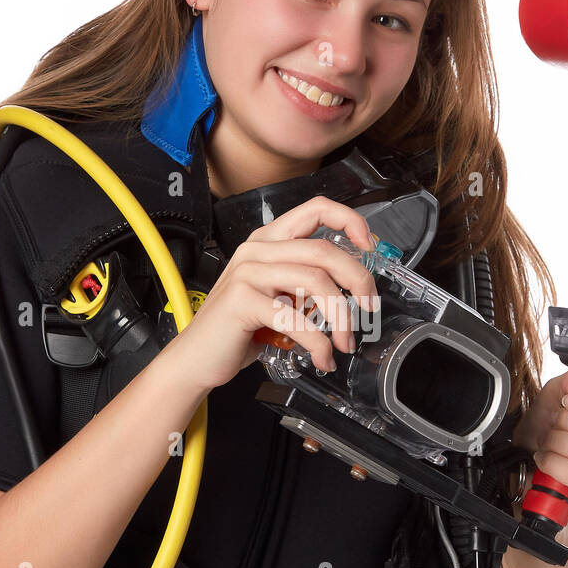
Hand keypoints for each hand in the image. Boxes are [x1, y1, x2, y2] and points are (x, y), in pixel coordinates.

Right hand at [169, 196, 378, 391]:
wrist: (197, 358)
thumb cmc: (240, 329)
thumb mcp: (277, 296)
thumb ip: (305, 283)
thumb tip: (351, 290)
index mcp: (268, 241)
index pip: (316, 209)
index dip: (350, 221)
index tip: (371, 247)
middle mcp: (257, 250)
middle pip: (324, 250)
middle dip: (357, 281)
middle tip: (369, 309)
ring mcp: (248, 273)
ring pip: (315, 282)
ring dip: (340, 318)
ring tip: (344, 343)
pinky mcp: (242, 301)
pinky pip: (295, 318)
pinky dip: (317, 342)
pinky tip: (322, 357)